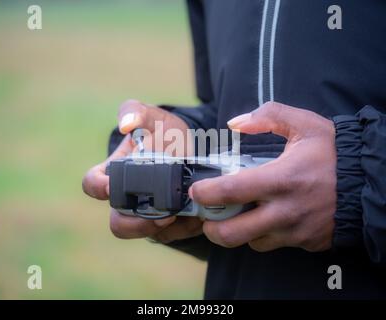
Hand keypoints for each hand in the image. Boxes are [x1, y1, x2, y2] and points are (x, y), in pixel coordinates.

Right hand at [82, 99, 201, 242]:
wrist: (192, 146)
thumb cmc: (163, 130)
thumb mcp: (150, 116)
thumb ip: (134, 111)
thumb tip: (127, 124)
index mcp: (114, 172)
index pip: (93, 184)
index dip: (98, 187)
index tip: (110, 186)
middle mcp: (127, 197)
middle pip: (118, 222)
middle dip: (136, 223)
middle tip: (160, 215)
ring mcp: (147, 212)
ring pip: (146, 233)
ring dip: (163, 229)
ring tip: (182, 216)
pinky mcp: (169, 223)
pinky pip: (172, 234)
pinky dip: (185, 228)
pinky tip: (197, 216)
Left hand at [190, 101, 336, 251]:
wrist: (371, 181)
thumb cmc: (335, 153)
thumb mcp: (304, 124)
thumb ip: (267, 116)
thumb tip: (235, 123)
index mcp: (281, 179)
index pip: (231, 191)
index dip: (206, 193)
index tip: (196, 191)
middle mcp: (285, 211)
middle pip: (233, 233)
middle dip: (212, 228)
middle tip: (209, 216)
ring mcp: (295, 231)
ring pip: (252, 243)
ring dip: (240, 231)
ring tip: (241, 214)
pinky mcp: (306, 242)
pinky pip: (274, 245)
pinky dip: (263, 235)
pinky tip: (268, 218)